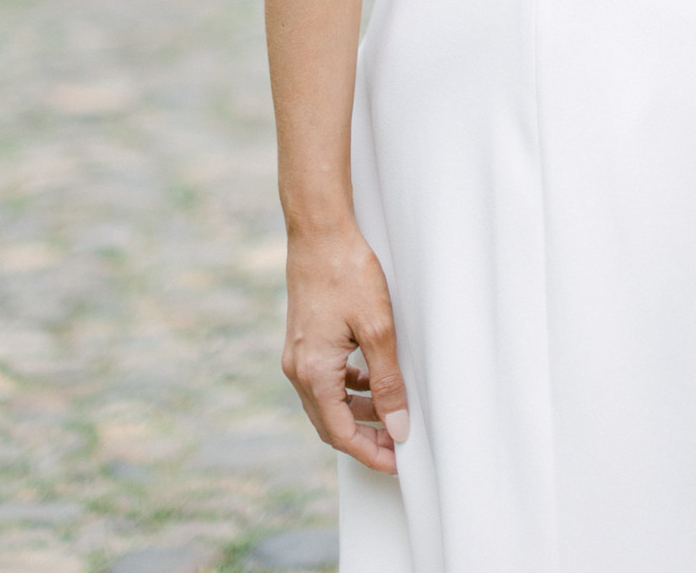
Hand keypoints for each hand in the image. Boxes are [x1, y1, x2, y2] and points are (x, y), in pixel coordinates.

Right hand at [281, 224, 408, 472]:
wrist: (320, 232)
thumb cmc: (348, 274)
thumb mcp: (378, 329)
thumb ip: (388, 381)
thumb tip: (398, 426)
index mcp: (314, 374)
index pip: (341, 434)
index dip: (370, 453)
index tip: (397, 463)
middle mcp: (298, 370)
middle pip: (330, 424)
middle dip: (364, 437)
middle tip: (398, 443)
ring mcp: (297, 355)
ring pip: (327, 402)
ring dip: (357, 413)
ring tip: (391, 413)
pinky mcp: (303, 341)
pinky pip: (324, 380)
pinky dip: (347, 389)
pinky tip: (371, 380)